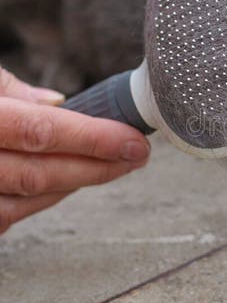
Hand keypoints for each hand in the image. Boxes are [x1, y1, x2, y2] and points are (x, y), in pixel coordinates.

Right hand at [0, 67, 149, 232]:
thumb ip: (9, 89)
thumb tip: (57, 103)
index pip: (39, 130)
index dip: (92, 138)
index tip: (132, 139)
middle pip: (39, 173)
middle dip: (96, 166)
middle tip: (137, 155)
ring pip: (28, 198)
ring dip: (75, 183)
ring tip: (112, 166)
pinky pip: (9, 214)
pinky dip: (43, 197)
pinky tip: (68, 181)